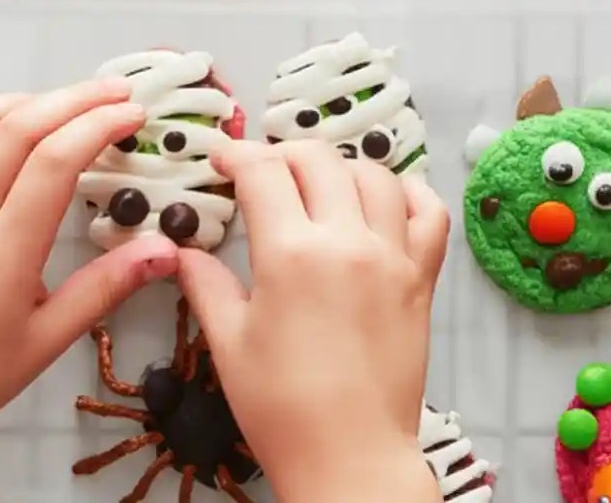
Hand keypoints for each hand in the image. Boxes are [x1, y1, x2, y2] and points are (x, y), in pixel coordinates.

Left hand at [0, 79, 178, 502]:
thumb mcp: (43, 345)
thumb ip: (102, 291)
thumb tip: (162, 253)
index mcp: (4, 252)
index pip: (55, 162)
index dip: (98, 125)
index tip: (133, 115)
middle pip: (16, 129)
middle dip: (72, 98)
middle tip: (115, 93)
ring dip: (8, 102)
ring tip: (49, 104)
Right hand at [178, 140, 448, 502]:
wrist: (349, 456)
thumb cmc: (283, 409)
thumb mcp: (228, 342)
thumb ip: (205, 284)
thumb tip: (182, 252)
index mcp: (290, 255)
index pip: (262, 172)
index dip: (235, 155)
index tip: (221, 158)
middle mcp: (346, 243)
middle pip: (318, 160)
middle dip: (282, 154)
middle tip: (261, 171)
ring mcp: (392, 258)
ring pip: (373, 174)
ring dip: (339, 168)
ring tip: (317, 185)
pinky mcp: (421, 280)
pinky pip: (428, 212)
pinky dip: (407, 193)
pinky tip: (382, 201)